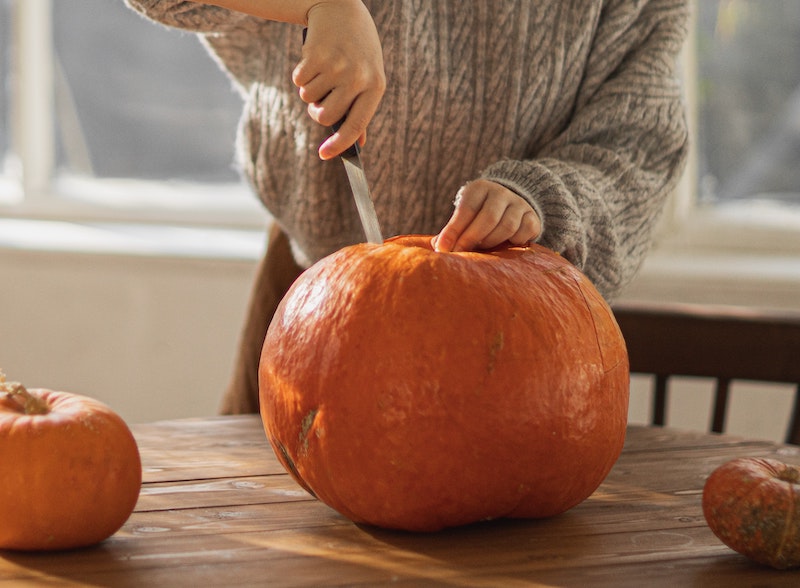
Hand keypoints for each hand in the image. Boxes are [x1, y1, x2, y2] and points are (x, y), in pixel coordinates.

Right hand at [293, 0, 385, 159]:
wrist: (340, 8)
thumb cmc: (357, 49)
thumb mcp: (368, 76)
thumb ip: (361, 108)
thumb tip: (358, 143)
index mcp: (375, 86)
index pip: (356, 124)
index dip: (340, 144)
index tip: (324, 155)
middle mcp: (357, 77)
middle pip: (326, 116)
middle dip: (317, 113)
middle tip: (319, 103)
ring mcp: (336, 66)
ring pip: (309, 98)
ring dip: (309, 90)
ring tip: (322, 71)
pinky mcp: (315, 56)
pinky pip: (299, 82)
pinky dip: (301, 75)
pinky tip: (313, 60)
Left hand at [432, 180, 541, 252]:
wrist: (510, 206)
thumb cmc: (478, 216)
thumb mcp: (464, 216)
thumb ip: (452, 230)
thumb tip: (438, 247)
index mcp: (479, 189)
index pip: (466, 209)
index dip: (454, 230)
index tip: (443, 248)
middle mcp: (501, 192)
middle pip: (488, 218)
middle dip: (471, 239)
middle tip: (460, 254)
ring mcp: (519, 204)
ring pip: (506, 227)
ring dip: (491, 242)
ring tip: (481, 249)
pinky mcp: (533, 218)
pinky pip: (522, 234)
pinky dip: (512, 244)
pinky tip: (503, 246)